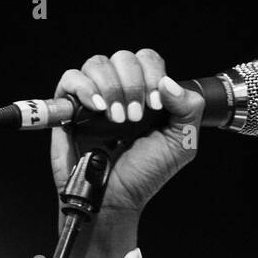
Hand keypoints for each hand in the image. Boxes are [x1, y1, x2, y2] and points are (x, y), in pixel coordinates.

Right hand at [51, 49, 205, 216]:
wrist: (114, 199)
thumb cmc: (144, 175)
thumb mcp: (181, 144)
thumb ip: (188, 109)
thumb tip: (169, 82)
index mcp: (146, 95)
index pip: (148, 60)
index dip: (153, 75)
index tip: (156, 105)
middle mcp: (120, 92)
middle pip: (124, 57)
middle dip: (133, 84)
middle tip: (135, 117)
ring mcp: (93, 98)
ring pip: (97, 63)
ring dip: (110, 88)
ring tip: (117, 120)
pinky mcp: (68, 108)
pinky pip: (70, 78)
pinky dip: (84, 88)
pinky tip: (96, 108)